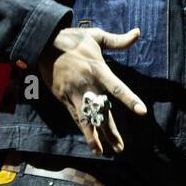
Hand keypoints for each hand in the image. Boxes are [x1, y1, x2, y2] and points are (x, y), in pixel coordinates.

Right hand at [37, 27, 148, 154]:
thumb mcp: (96, 36)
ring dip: (93, 136)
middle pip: (101, 112)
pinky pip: (74, 115)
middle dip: (110, 131)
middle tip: (120, 148)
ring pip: (85, 119)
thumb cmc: (72, 39)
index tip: (142, 111)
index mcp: (98, 70)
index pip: (118, 88)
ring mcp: (73, 93)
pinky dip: (82, 128)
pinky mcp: (63, 97)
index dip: (130, 99)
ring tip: (101, 152)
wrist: (43, 43)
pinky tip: (89, 139)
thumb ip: (118, 40)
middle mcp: (87, 85)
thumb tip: (137, 33)